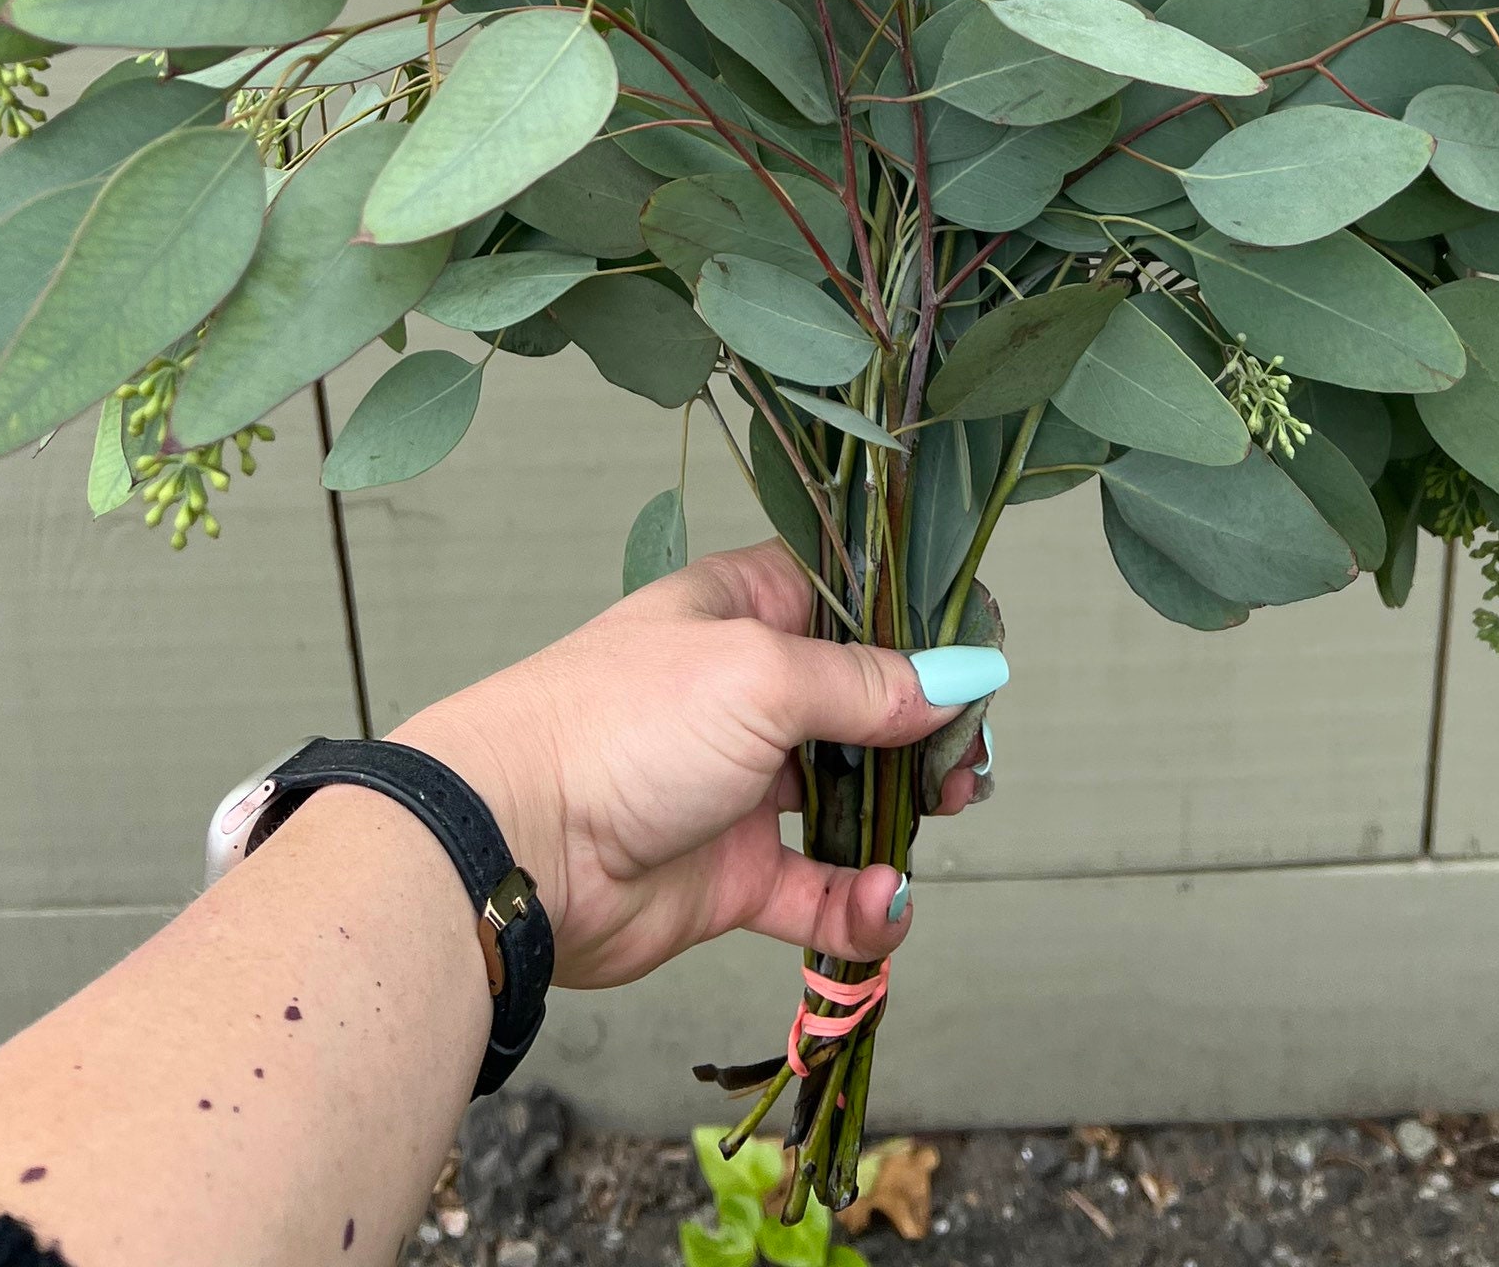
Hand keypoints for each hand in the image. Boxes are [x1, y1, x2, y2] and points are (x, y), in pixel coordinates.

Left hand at [391, 540, 991, 988]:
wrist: (517, 847)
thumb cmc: (622, 723)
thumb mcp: (761, 672)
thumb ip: (869, 681)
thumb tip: (967, 675)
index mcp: (742, 608)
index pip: (848, 596)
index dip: (914, 621)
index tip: (980, 652)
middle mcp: (743, 690)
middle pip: (863, 703)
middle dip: (926, 731)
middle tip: (968, 760)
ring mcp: (738, 785)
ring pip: (848, 798)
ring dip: (902, 814)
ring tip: (943, 818)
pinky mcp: (730, 875)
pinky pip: (817, 889)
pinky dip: (858, 903)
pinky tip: (883, 903)